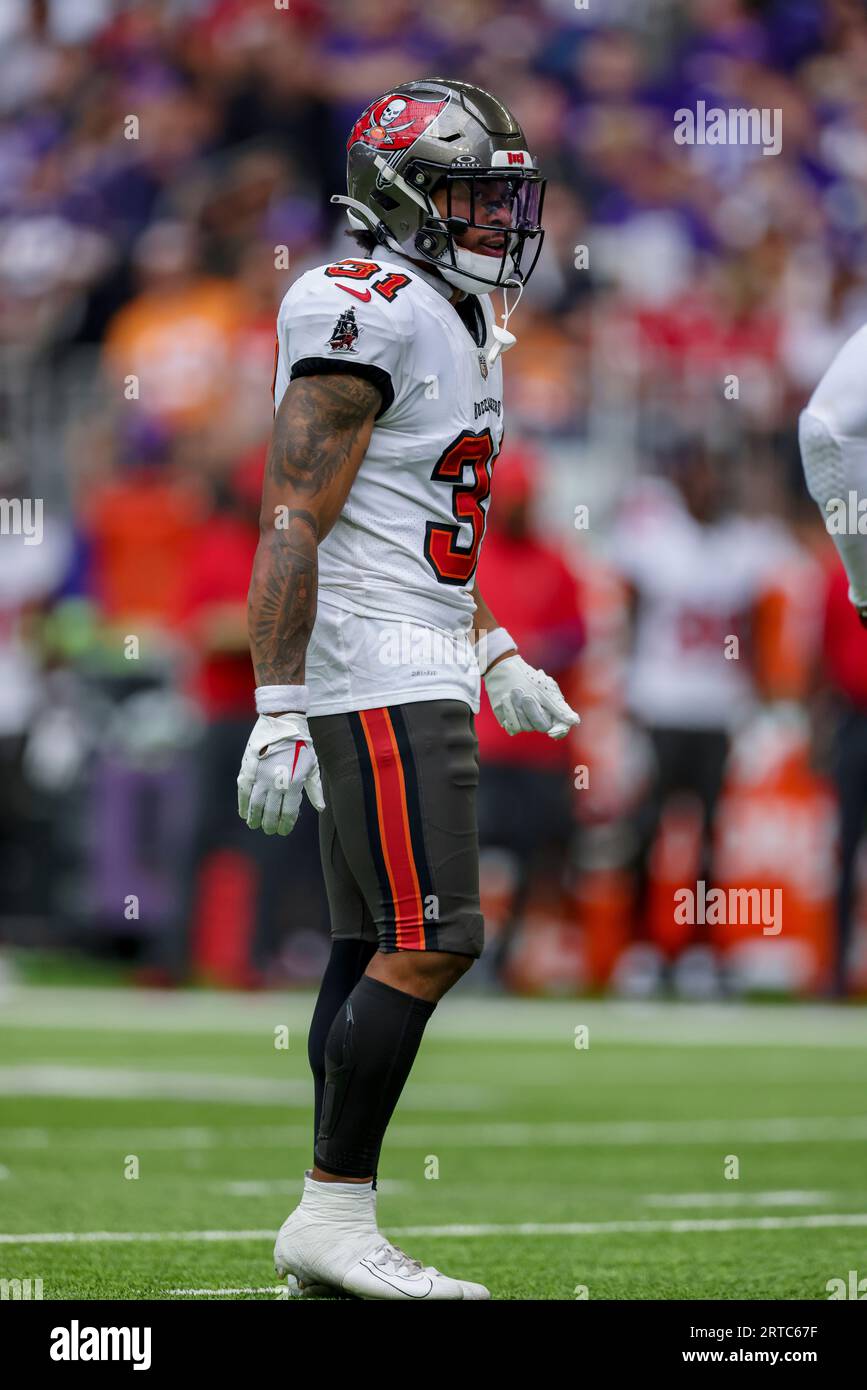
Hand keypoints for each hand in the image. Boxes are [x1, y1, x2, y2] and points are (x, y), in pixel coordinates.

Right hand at [237, 712, 324, 834]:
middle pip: (270, 813)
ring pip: (255, 805)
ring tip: (255, 825)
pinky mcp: (248, 768)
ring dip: (254, 818)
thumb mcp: (313, 766)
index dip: (285, 825)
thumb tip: (321, 808)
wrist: (283, 721)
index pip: (288, 813)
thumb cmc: (302, 744)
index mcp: (294, 783)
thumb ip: (314, 789)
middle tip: (269, 830)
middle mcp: (276, 782)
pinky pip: (243, 792)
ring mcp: (261, 776)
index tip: (283, 831)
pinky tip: (244, 812)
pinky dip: (242, 804)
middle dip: (270, 825)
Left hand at [484, 655, 579, 738]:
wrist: (504, 673)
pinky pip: (513, 728)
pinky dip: (509, 712)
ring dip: (518, 708)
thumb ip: (559, 708)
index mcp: (554, 710)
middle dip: (533, 711)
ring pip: (526, 727)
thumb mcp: (545, 691)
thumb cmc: (528, 678)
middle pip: (542, 727)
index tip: (552, 732)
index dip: (559, 731)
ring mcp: (527, 722)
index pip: (561, 729)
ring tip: (514, 692)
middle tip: (526, 696)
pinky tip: (506, 700)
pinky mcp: (513, 723)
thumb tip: (575, 721)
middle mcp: (542, 719)